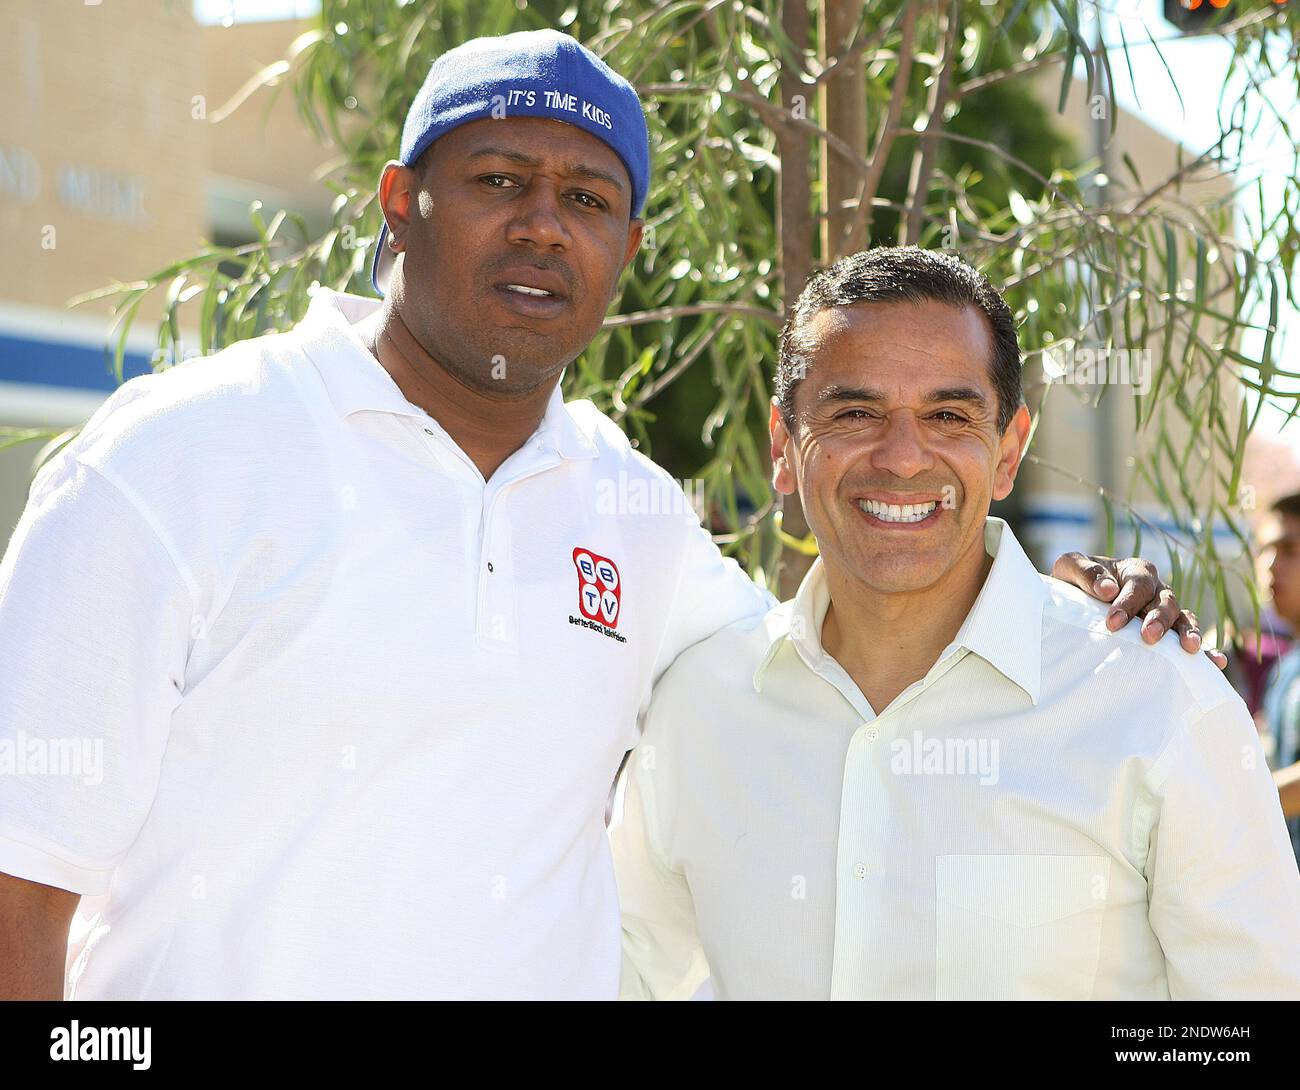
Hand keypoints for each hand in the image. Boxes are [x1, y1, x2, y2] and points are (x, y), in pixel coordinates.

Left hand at [1051, 552, 1227, 669]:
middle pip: (1166, 601)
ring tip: (1189, 649)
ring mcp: (1166, 611)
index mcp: (1136, 571)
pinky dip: (1206, 650)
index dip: (1127, 603)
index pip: (1138, 585)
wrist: (1076, 597)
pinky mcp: (1169, 632)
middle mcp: (1157, 589)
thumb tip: (1108, 589)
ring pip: (1183, 618)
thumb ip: (1086, 573)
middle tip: (1148, 637)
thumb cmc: (1075, 580)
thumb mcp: (1071, 567)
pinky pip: (1189, 638)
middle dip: (1159, 619)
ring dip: (1187, 632)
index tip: (1112, 623)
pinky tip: (1214, 663)